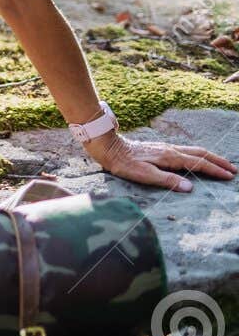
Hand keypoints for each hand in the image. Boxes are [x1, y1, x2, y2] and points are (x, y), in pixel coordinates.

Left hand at [83, 129, 236, 191]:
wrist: (109, 148)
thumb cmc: (124, 164)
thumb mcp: (144, 175)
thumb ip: (167, 181)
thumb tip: (190, 187)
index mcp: (170, 157)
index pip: (199, 164)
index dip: (215, 170)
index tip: (229, 176)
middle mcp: (171, 150)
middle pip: (201, 154)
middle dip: (218, 161)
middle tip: (233, 169)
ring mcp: (166, 148)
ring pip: (194, 150)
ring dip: (210, 156)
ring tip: (222, 163)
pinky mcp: (160, 148)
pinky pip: (186, 150)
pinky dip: (198, 154)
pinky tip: (197, 158)